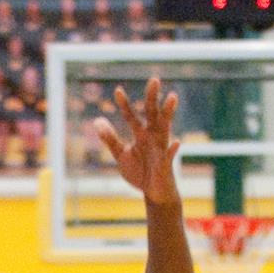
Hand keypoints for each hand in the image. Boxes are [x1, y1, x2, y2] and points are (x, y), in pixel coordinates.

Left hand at [94, 78, 180, 207]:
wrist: (153, 193)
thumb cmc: (140, 171)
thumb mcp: (121, 155)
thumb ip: (111, 139)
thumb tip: (97, 121)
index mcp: (141, 134)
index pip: (132, 116)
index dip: (125, 104)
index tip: (118, 91)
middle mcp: (152, 137)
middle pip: (153, 113)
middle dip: (153, 98)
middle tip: (154, 80)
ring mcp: (160, 149)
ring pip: (165, 127)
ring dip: (168, 113)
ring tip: (172, 98)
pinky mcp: (166, 164)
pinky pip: (170, 156)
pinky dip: (172, 150)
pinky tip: (176, 143)